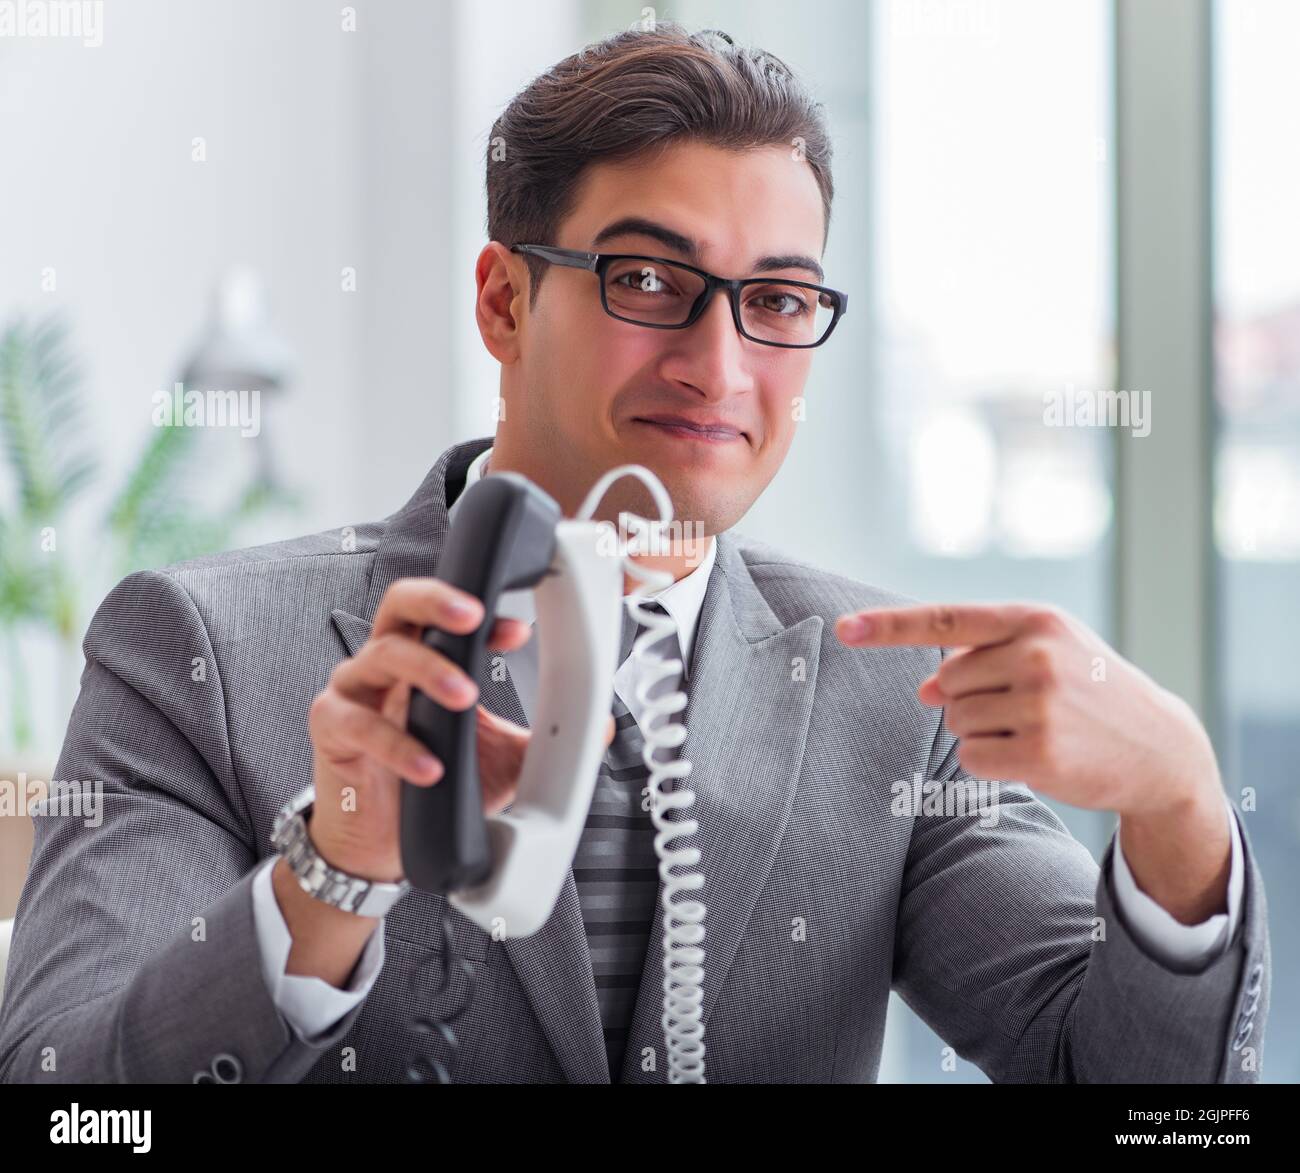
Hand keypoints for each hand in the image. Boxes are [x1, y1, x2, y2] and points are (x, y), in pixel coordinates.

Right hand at [306, 576, 613, 884]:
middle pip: (400, 605)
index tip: (518, 627)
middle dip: (438, 601)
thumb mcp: (498, 759)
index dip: (479, 607)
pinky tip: (429, 765)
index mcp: (427, 658)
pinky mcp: (331, 730)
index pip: (446, 612)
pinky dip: (398, 744)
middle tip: (474, 616)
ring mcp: (355, 692)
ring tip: (465, 696)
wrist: (380, 841)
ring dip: (428, 671)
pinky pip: (359, 724)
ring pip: (381, 655)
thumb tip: (602, 730)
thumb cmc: (429, 784)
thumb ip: (543, 739)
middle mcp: (387, 664)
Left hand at [834, 602, 1220, 819]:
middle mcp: (1037, 655)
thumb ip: (982, 658)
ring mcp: (1040, 705)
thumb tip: (925, 689)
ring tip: (1037, 728)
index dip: (889, 626)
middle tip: (1024, 706)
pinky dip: (991, 762)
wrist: (1160, 747)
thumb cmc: (1090, 692)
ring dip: (982, 731)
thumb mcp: (1048, 653)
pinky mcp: (1040, 753)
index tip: (845, 629)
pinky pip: (972, 758)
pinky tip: (1035, 756)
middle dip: (968, 699)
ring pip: (956, 721)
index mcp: (1035, 620)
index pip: (946, 619)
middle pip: (945, 682)